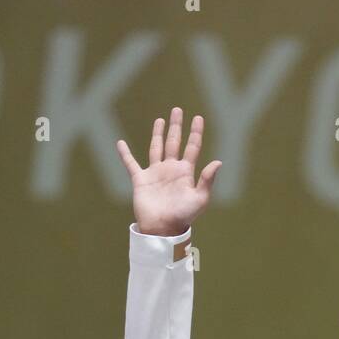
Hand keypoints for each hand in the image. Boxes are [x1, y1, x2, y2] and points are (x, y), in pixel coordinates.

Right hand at [116, 106, 221, 236]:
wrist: (162, 229)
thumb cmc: (183, 217)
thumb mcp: (199, 199)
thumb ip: (207, 180)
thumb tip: (218, 162)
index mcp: (185, 172)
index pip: (192, 147)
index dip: (195, 132)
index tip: (198, 117)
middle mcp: (171, 169)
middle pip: (174, 142)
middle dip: (176, 126)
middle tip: (177, 110)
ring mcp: (155, 173)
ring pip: (156, 148)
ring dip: (158, 134)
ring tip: (160, 120)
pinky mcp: (140, 180)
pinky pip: (131, 163)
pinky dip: (125, 154)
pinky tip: (120, 143)